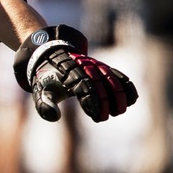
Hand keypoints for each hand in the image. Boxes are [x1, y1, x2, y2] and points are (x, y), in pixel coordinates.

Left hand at [12, 24, 137, 122]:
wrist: (50, 55)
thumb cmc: (46, 78)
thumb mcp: (40, 91)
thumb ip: (45, 105)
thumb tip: (55, 117)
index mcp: (68, 73)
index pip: (85, 87)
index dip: (94, 102)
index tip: (99, 116)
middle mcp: (84, 67)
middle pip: (100, 82)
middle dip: (108, 100)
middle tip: (109, 116)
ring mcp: (94, 65)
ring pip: (111, 77)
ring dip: (119, 94)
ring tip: (122, 110)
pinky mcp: (101, 66)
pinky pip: (116, 74)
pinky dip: (125, 84)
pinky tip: (132, 98)